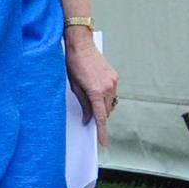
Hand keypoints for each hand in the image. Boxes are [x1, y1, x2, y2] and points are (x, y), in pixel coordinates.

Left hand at [65, 30, 118, 148]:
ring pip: (110, 103)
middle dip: (99, 117)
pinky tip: (96, 91)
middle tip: (89, 119)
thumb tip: (88, 119)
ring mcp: (113, 81)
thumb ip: (83, 105)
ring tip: (91, 100)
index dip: (102, 131)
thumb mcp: (74, 87)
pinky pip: (112, 93)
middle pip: (106, 111)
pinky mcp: (115, 77)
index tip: (103, 142)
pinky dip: (105, 96)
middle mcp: (108, 87)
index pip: (100, 117)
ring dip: (103, 106)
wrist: (81, 45)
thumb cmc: (73, 64)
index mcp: (96, 91)